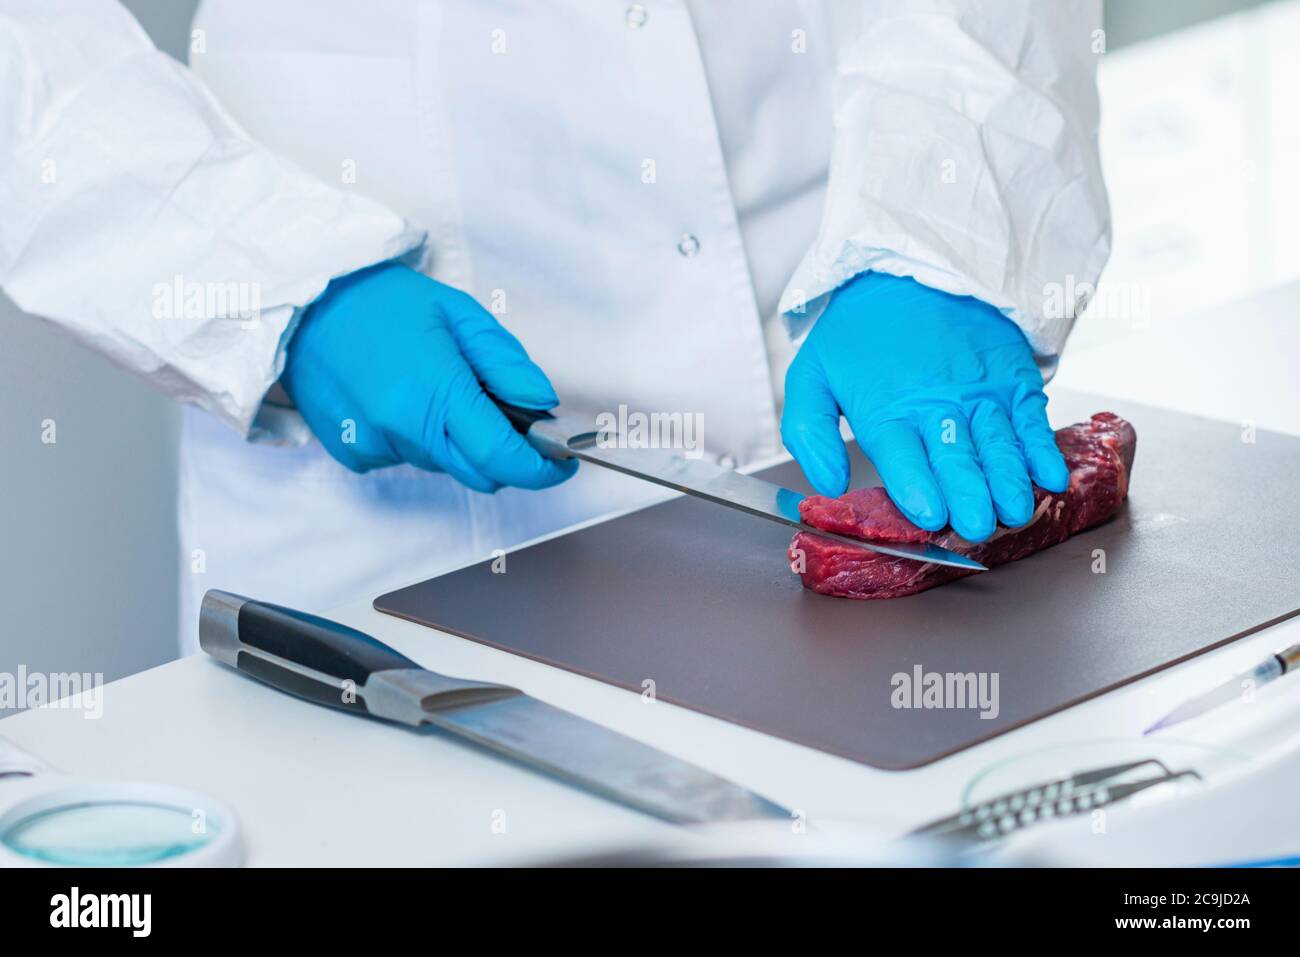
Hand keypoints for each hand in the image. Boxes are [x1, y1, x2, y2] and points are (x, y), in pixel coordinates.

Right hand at [281, 262, 576, 492]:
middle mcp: (402, 427)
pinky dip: (417, 439)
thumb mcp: (459, 314)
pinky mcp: (352, 454)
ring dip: (454, 439)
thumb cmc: (383, 301)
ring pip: (443, 464)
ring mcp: (373, 445)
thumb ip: (507, 365)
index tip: (560, 463)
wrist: (303, 303)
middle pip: (478, 472)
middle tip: (502, 412)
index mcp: (435, 391)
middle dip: (502, 454)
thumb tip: (545, 406)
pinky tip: (398, 398)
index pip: (502, 457)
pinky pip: (406, 459)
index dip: (540, 469)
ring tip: (432, 386)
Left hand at [781, 272, 1068, 542]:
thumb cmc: (860, 332)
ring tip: (1015, 512)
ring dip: (1009, 481)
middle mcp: (937, 403)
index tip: (931, 515)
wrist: (911, 268)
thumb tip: (826, 484)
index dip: (918, 486)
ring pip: (998, 444)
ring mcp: (979, 392)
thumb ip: (809, 432)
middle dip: (969, 496)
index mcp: (886, 408)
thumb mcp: (811, 375)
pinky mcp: (1011, 380)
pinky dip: (1043, 450)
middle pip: (956, 456)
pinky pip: (1031, 420)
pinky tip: (1049, 477)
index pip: (903, 455)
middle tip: (978, 528)